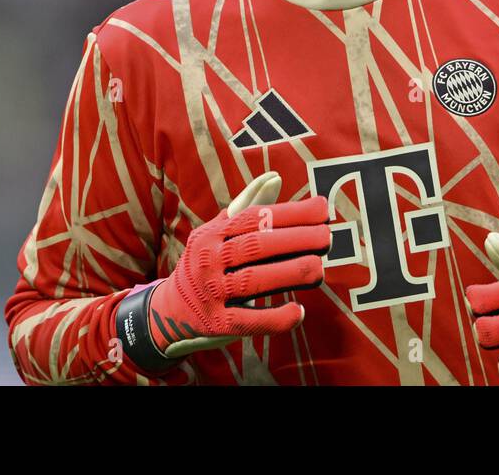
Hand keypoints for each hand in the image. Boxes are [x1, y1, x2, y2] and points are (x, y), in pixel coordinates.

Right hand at [148, 171, 330, 359]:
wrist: (170, 308)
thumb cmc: (208, 262)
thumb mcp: (218, 232)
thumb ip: (248, 206)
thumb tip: (275, 176)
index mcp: (212, 233)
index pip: (254, 218)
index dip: (290, 212)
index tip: (322, 209)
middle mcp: (208, 260)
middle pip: (256, 246)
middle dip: (295, 239)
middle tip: (327, 237)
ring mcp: (211, 292)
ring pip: (253, 281)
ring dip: (289, 273)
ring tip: (319, 268)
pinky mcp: (216, 323)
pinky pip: (247, 321)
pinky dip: (274, 318)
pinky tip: (299, 312)